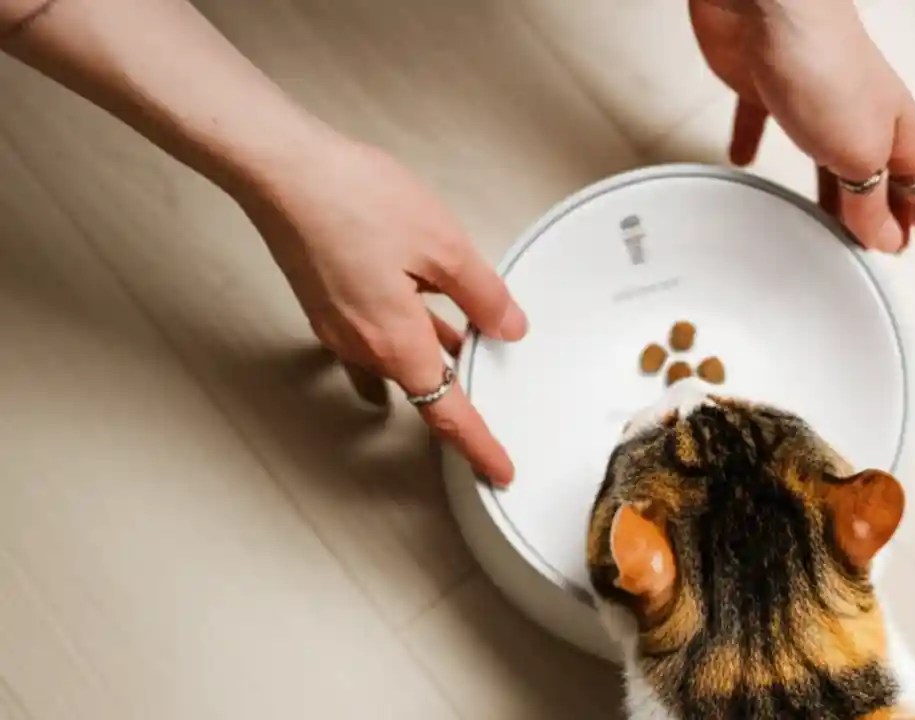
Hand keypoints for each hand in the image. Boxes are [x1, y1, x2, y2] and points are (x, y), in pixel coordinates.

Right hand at [233, 136, 526, 485]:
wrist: (283, 170)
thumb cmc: (352, 201)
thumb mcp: (444, 247)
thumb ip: (483, 295)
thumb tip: (510, 327)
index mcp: (396, 343)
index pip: (447, 413)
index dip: (479, 446)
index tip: (499, 471)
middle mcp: (362, 346)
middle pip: (422, 388)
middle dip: (460, 393)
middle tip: (495, 404)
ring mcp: (339, 326)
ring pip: (400, 357)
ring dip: (436, 357)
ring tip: (472, 346)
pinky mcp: (327, 302)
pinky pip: (377, 334)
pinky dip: (407, 331)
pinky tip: (423, 306)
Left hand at [689, 0, 914, 260]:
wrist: (769, 8)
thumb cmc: (826, 65)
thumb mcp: (859, 153)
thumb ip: (870, 199)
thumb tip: (884, 238)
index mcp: (894, 130)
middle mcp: (860, 115)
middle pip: (878, 175)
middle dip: (886, 214)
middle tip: (888, 247)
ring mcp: (814, 100)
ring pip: (826, 158)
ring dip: (828, 194)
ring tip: (827, 226)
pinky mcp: (767, 87)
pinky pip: (762, 123)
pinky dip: (754, 145)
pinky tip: (745, 161)